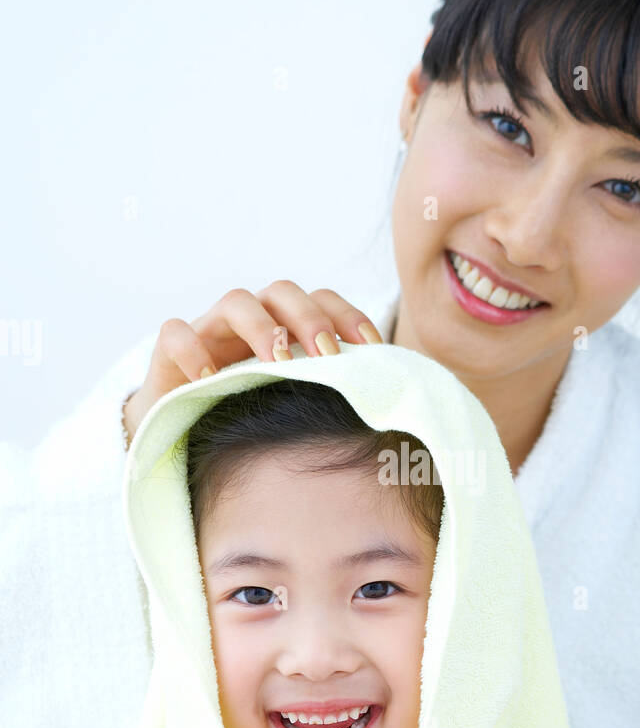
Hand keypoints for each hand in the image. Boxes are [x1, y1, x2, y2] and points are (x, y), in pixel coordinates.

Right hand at [121, 281, 383, 444]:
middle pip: (282, 293)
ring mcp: (208, 331)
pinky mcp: (166, 353)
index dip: (348, 316)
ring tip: (277, 362)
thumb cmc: (246, 416)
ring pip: (235, 301)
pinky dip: (191, 349)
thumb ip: (329, 395)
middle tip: (327, 355)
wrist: (180, 434)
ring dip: (261, 326)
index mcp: (285, 328)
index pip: (321, 301)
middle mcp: (250, 321)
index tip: (372, 348)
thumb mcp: (292, 405)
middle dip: (309, 319)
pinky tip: (208, 377)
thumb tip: (384, 405)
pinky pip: (174, 333)